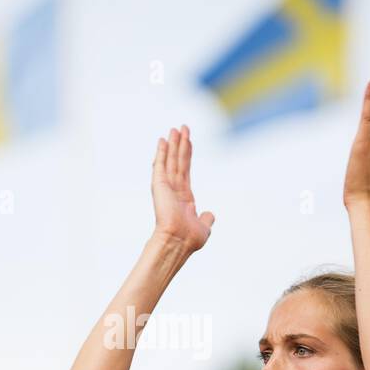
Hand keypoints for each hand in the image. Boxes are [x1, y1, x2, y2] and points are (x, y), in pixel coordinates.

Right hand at [152, 125, 214, 249]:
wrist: (179, 241)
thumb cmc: (190, 239)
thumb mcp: (204, 227)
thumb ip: (206, 218)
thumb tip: (210, 214)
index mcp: (184, 197)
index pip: (185, 170)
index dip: (187, 155)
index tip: (188, 141)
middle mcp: (174, 189)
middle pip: (178, 161)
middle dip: (180, 144)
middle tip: (182, 127)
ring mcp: (166, 186)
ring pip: (170, 160)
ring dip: (173, 144)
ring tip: (175, 129)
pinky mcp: (159, 185)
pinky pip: (160, 165)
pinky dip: (160, 152)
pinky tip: (162, 141)